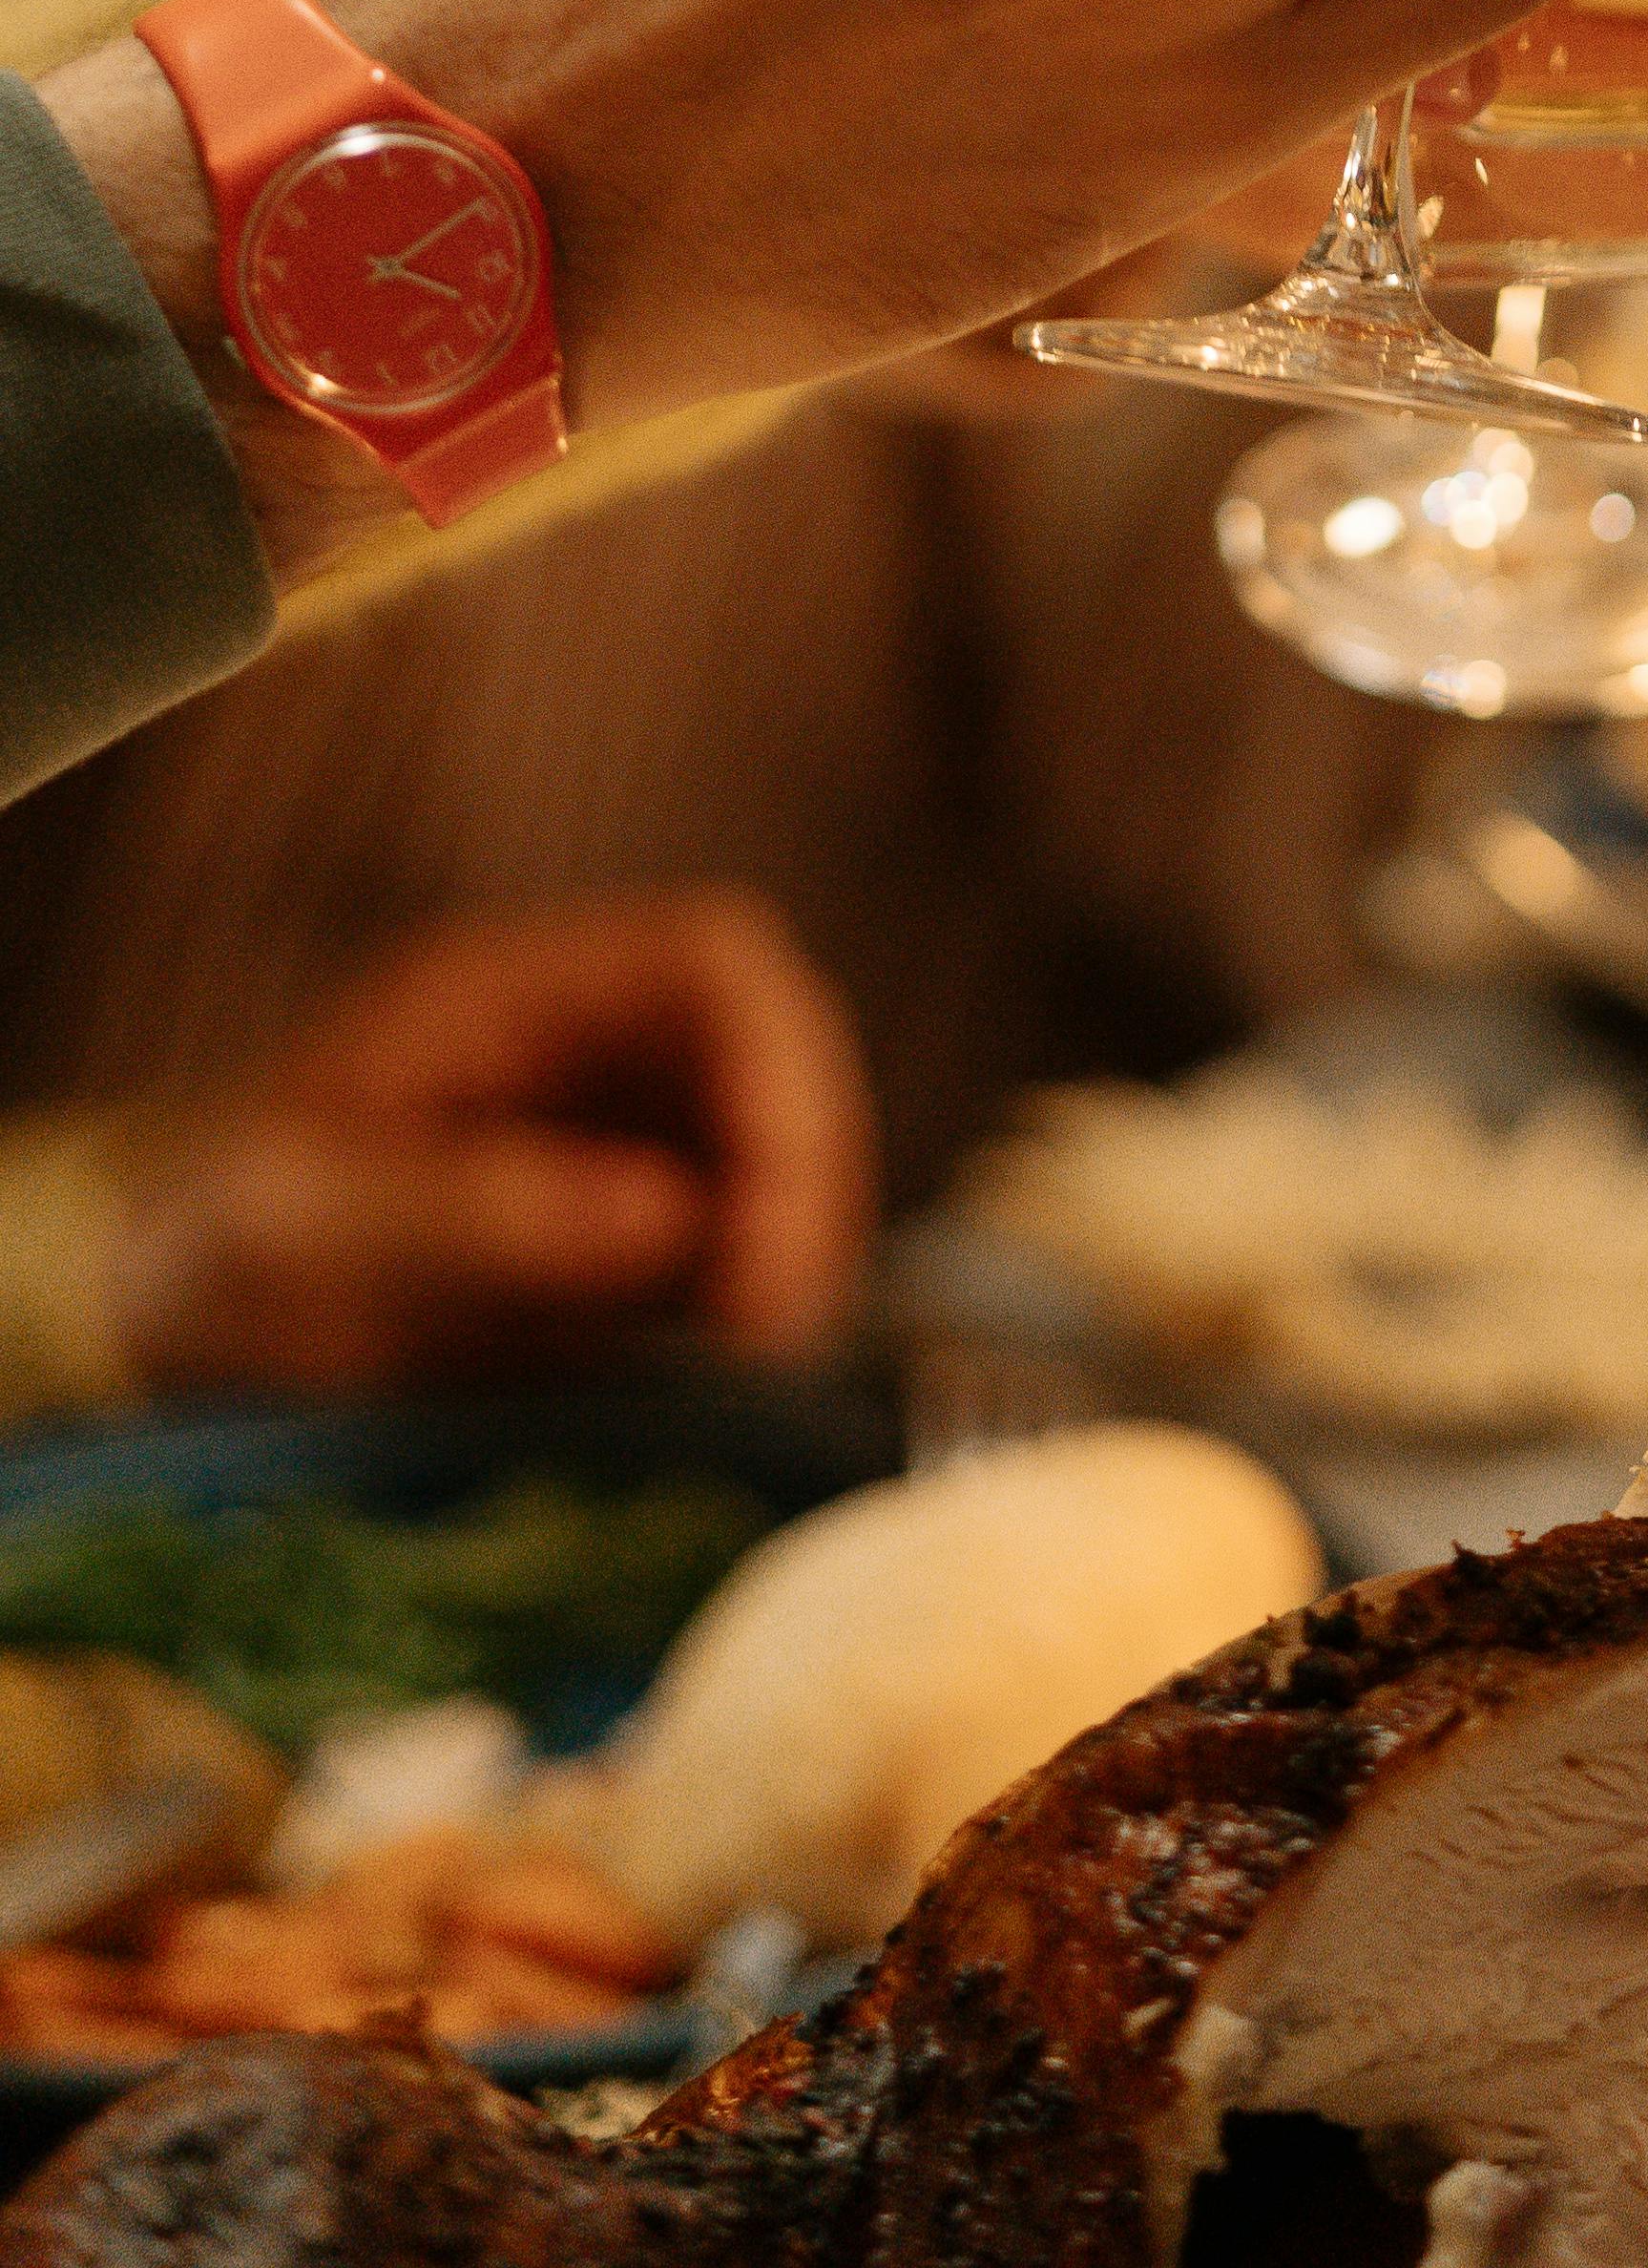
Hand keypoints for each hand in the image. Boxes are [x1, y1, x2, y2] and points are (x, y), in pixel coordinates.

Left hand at [107, 892, 874, 1396]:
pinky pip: (737, 1249)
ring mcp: (609, 1144)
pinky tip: (728, 1374)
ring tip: (752, 1360)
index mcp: (511, 995)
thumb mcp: (300, 1225)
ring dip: (797, 1246)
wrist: (154, 1325)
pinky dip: (760, 1304)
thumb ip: (473, 1210)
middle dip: (805, 1178)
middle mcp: (585, 1052)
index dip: (779, 1070)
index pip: (715, 963)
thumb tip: (669, 1217)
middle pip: (775, 1057)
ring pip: (777, 1154)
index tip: (765, 1227)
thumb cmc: (204, 1251)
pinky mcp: (615, 1248)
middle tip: (771, 1324)